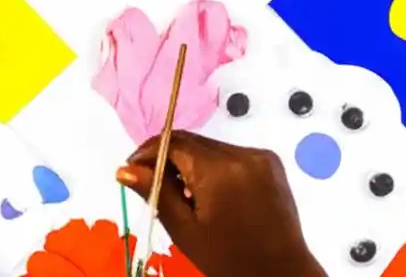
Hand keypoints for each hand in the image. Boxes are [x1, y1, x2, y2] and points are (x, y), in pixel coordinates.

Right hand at [117, 131, 324, 276]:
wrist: (281, 272)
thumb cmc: (228, 258)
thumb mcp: (185, 230)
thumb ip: (156, 193)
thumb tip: (124, 169)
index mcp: (220, 170)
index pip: (174, 142)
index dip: (148, 152)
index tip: (132, 170)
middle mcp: (243, 153)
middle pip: (193, 141)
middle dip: (168, 158)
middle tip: (153, 187)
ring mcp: (260, 156)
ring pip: (212, 147)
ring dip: (191, 163)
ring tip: (184, 198)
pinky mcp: (271, 162)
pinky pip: (232, 155)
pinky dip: (214, 168)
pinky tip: (210, 195)